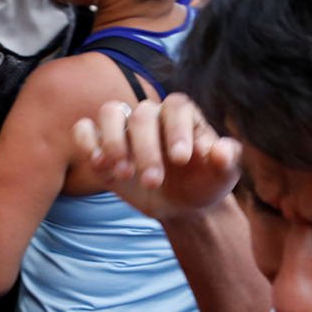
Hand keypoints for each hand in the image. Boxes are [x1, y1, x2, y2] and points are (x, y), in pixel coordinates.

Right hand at [71, 95, 241, 222]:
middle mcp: (152, 115)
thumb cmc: (204, 183)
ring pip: (110, 112)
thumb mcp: (223, 177)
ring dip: (113, 142)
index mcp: (183, 115)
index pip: (176, 107)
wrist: (183, 204)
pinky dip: (87, 143)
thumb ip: (227, 161)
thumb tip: (219, 150)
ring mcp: (125, 128)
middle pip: (142, 114)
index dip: (177, 129)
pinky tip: (101, 166)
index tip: (181, 160)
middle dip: (146, 150)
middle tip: (154, 181)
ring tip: (124, 174)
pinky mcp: (103, 145)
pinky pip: (85, 129)